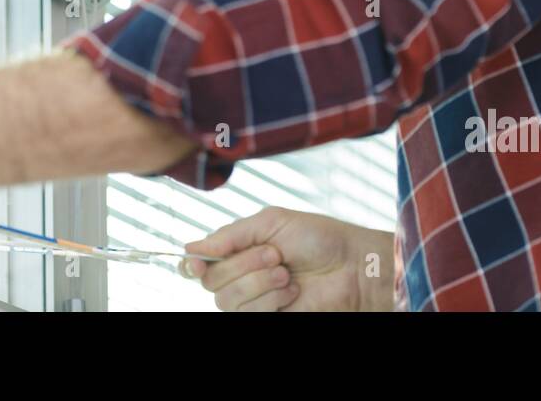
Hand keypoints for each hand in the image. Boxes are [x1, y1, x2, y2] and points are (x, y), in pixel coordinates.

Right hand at [181, 207, 394, 310]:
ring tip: (286, 273)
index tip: (198, 263)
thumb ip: (230, 235)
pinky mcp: (268, 317)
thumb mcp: (271, 222)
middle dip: (243, 266)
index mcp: (239, 249)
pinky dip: (270, 300)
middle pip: (211, 282)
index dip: (193, 264)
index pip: (198, 263)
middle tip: (275, 255)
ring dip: (259, 283)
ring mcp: (254, 299)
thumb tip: (190, 249)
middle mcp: (241, 276)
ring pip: (227, 301)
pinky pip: (249, 315)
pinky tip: (292, 292)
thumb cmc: (318, 238)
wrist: (350, 266)